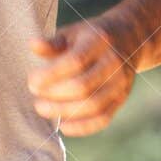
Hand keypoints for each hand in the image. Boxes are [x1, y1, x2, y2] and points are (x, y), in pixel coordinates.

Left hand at [27, 20, 135, 135]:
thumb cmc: (89, 37)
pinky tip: (63, 126)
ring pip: (93, 105)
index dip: (51, 75)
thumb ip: (53, 43)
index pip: (75, 62)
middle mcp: (113, 62)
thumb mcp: (72, 33)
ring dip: (64, 111)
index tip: (32, 81)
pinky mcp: (122, 99)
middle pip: (83, 86)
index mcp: (99, 40)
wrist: (128, 39)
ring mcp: (120, 82)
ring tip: (43, 108)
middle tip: (36, 96)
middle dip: (54, 95)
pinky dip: (82, 127)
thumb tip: (33, 45)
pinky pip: (103, 119)